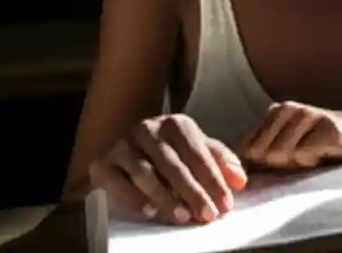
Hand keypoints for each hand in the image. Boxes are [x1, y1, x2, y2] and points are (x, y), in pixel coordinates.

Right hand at [87, 113, 246, 225]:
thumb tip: (240, 181)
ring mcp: (122, 144)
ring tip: (183, 216)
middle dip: (193, 192)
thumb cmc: (170, 155)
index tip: (225, 204)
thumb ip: (220, 163)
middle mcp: (147, 129)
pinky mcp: (102, 162)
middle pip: (174, 164)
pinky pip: (117, 182)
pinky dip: (134, 198)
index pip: (198, 153)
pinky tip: (150, 212)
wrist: (125, 152)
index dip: (213, 180)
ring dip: (166, 197)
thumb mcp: (197, 152)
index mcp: (176, 124)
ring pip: (146, 173)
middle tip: (207, 215)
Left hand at [238, 101, 341, 169]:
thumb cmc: (323, 147)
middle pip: (261, 153)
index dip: (253, 167)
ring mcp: (307, 114)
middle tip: (299, 161)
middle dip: (276, 166)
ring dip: (296, 163)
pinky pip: (304, 154)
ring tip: (313, 156)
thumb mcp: (288, 150)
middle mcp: (286, 108)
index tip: (269, 173)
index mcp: (273, 114)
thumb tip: (232, 178)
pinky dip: (312, 161)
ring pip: (281, 153)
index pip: (245, 147)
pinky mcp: (327, 126)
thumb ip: (263, 157)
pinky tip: (325, 154)